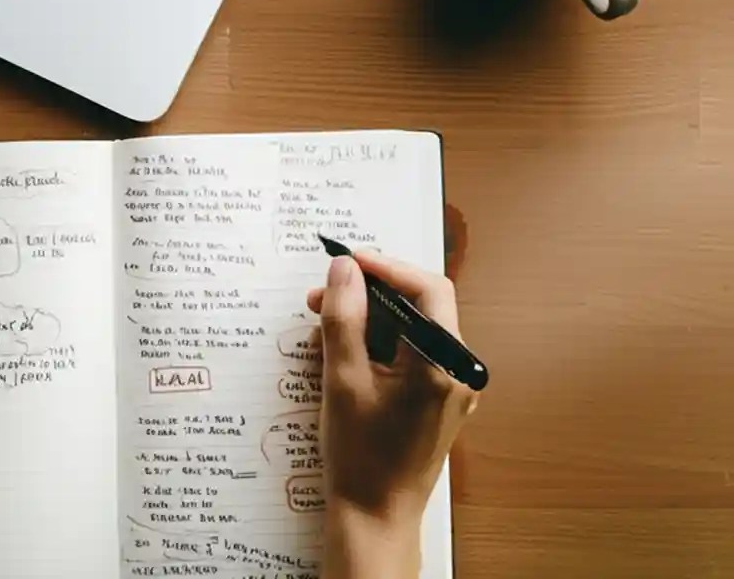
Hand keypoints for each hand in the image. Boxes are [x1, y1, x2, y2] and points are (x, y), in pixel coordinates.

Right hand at [307, 251, 478, 578]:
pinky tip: (342, 352)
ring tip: (324, 325)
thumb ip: (343, 318)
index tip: (347, 261)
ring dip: (369, 321)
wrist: (375, 516)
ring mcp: (450, 388)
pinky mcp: (436, 401)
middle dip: (369, 296)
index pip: (427, 289)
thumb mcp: (342, 379)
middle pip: (419, 308)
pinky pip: (410, 356)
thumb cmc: (360, 455)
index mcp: (443, 363)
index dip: (386, 267)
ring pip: (411, 332)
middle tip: (322, 296)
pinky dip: (378, 346)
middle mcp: (457, 371)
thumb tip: (344, 269)